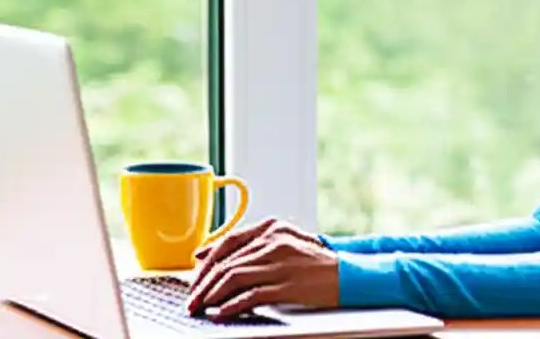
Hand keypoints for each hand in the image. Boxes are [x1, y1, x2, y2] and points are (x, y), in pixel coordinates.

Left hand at [187, 218, 337, 316]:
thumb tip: (208, 253)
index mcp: (271, 228)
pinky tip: (221, 312)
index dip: (207, 260)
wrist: (346, 273)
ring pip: (234, 277)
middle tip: (192, 300)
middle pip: (227, 262)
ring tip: (202, 308)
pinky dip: (232, 305)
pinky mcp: (288, 284)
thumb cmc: (313, 262)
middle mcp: (274, 241)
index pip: (228, 241)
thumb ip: (250, 246)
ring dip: (212, 295)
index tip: (194, 276)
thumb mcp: (283, 243)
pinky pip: (251, 295)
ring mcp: (281, 263)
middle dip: (204, 284)